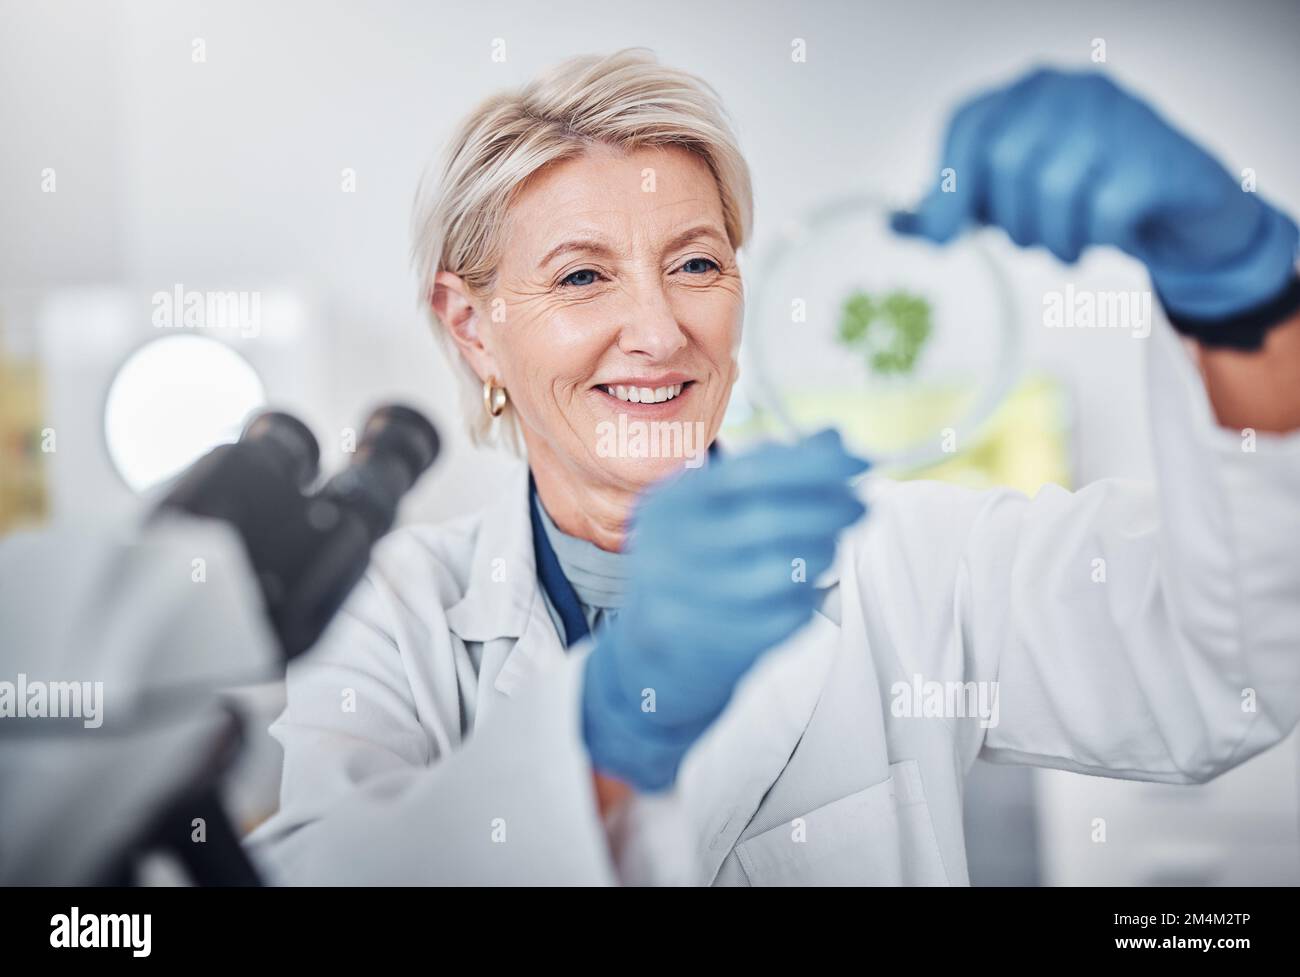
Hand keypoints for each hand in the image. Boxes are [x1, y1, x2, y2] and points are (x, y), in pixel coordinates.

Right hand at [581, 429, 868, 790]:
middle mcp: (668, 546)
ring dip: (822, 553)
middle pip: (770, 522)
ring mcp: (684, 599)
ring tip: (830, 545)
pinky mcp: (707, 644)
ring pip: (782, 573)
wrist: (652, 650)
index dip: (814, 465)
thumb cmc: (699, 561)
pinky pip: (783, 618)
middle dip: (830, 510)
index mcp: (672, 500)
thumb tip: (837, 439)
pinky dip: (807, 600)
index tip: (860, 460)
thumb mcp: (720, 506)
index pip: (752, 473)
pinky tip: (805, 589)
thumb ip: (775, 469)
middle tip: (862, 505)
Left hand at [892, 68, 1297, 324]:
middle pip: (1005, 160)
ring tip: (1067, 245)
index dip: (944, 188)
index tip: (939, 239)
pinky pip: (1101, 212)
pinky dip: (1093, 239)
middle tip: (1030, 240)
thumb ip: (956, 205)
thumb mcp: (1014, 195)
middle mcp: (1068, 88)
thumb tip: (894, 225)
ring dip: (1050, 237)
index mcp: (1026, 91)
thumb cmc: (1089, 193)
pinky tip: (1105, 237)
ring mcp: (1115, 114)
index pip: (966, 127)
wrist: (1185, 204)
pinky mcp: (1153, 155)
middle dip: (1008, 219)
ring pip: (1053, 187)